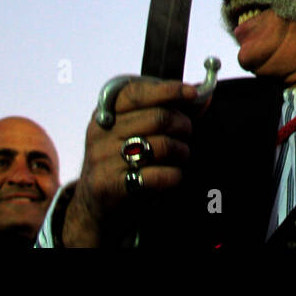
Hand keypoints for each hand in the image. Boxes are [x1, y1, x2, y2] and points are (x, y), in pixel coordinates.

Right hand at [64, 79, 199, 247]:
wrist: (93, 204)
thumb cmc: (122, 159)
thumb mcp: (134, 130)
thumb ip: (167, 108)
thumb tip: (202, 94)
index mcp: (106, 111)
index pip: (137, 93)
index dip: (168, 90)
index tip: (193, 93)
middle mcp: (100, 132)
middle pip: (156, 118)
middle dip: (182, 124)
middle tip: (188, 132)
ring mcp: (101, 158)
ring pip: (159, 146)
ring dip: (181, 151)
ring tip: (182, 155)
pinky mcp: (108, 185)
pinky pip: (154, 175)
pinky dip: (173, 175)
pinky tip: (175, 175)